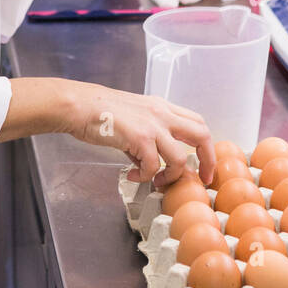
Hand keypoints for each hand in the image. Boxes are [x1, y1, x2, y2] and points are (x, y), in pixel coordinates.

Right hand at [61, 80, 215, 185]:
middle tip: (201, 179)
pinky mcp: (140, 137)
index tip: (204, 166)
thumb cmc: (100, 112)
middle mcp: (162, 113)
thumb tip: (150, 164)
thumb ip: (147, 139)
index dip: (206, 146)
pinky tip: (133, 175)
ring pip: (180, 158)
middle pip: (202, 135)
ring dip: (170, 176)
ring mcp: (153, 125)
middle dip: (207, 161)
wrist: (80, 106)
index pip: (198, 123)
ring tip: (155, 181)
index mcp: (162, 107)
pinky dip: (146, 176)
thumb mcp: (133, 118)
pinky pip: (153, 166)